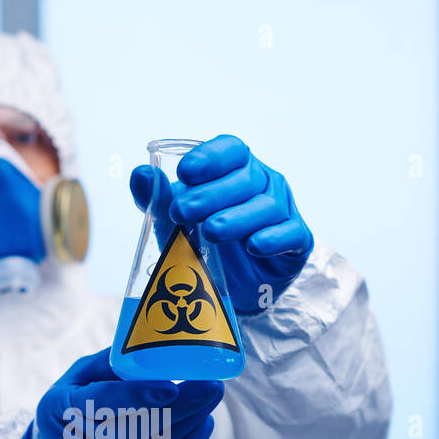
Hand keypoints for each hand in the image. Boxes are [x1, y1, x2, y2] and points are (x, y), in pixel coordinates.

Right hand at [19, 351, 222, 438]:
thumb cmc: (71, 408)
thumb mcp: (77, 378)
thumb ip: (110, 364)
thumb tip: (156, 345)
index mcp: (59, 410)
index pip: (100, 404)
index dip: (136, 396)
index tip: (172, 386)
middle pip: (133, 431)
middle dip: (179, 408)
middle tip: (210, 386)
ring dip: (187, 426)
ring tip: (210, 399)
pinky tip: (202, 425)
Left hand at [130, 134, 313, 312]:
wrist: (235, 288)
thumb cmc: (206, 245)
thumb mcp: (177, 224)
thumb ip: (159, 199)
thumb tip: (140, 174)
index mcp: (237, 170)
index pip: (231, 150)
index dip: (210, 158)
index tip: (184, 173)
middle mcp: (264, 184)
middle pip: (245, 178)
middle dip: (212, 194)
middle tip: (182, 211)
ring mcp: (284, 210)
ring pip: (266, 206)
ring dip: (237, 217)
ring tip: (211, 232)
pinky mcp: (298, 240)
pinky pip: (291, 234)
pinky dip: (273, 239)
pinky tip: (254, 245)